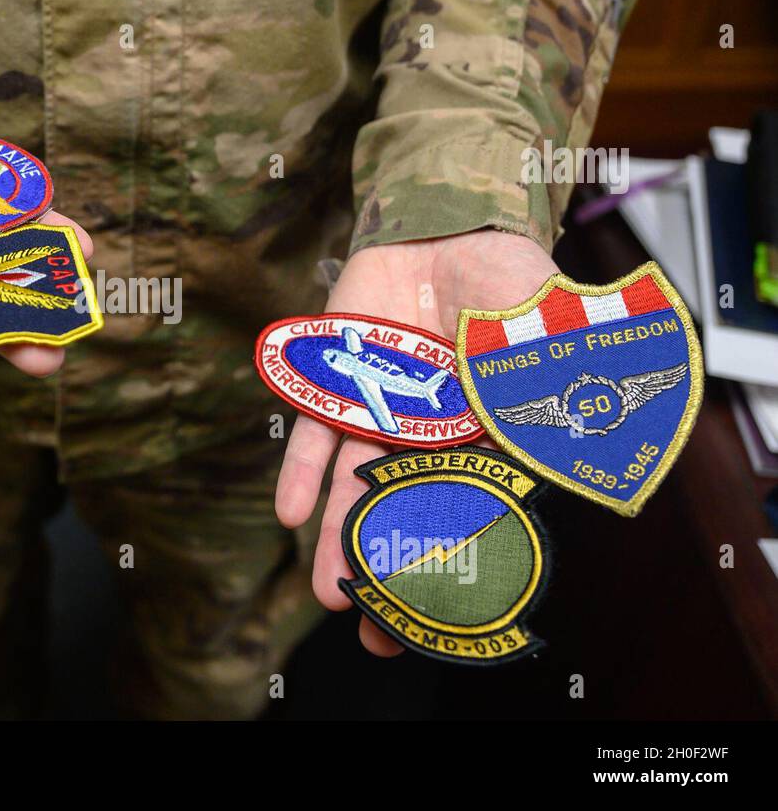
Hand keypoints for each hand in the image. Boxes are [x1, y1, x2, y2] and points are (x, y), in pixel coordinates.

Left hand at [273, 229, 558, 656]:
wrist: (446, 230)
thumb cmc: (508, 281)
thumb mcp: (542, 328)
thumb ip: (549, 381)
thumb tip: (575, 440)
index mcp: (488, 435)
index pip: (478, 512)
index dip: (469, 565)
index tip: (459, 616)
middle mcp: (431, 437)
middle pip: (413, 516)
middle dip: (398, 574)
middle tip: (382, 635)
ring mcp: (383, 414)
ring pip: (361, 488)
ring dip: (345, 539)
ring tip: (335, 594)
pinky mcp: (340, 384)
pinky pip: (316, 433)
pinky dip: (303, 471)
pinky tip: (290, 514)